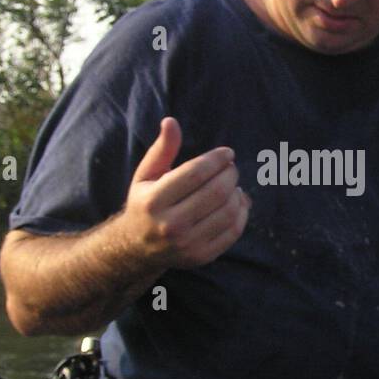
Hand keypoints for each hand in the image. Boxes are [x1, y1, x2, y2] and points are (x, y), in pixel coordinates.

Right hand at [119, 116, 251, 268]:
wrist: (137, 248)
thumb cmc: (145, 203)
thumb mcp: (146, 175)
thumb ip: (161, 149)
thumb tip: (171, 122)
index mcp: (154, 201)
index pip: (195, 174)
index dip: (217, 159)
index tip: (227, 153)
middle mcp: (170, 225)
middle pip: (216, 192)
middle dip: (230, 174)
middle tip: (230, 167)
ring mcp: (187, 244)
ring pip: (228, 211)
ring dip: (237, 192)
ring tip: (231, 184)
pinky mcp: (201, 256)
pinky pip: (233, 231)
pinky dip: (242, 212)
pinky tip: (237, 202)